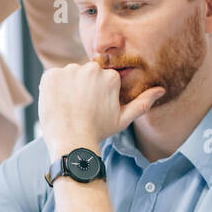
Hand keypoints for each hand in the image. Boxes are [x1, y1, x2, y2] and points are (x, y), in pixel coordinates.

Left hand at [38, 62, 164, 160]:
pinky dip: (51, 89)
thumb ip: (142, 103)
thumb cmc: (98, 132)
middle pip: (84, 74)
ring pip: (68, 75)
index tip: (90, 108)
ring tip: (67, 108)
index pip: (99, 78)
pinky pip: (51, 78)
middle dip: (81, 88)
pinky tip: (56, 104)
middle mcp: (91, 69)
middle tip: (78, 109)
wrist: (71, 142)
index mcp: (110, 77)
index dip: (93, 94)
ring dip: (66, 87)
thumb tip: (160, 90)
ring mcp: (70, 71)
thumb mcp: (122, 119)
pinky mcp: (51, 75)